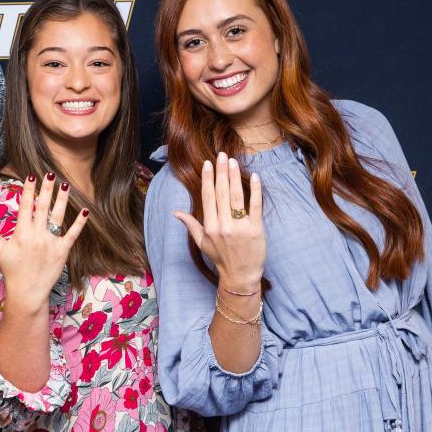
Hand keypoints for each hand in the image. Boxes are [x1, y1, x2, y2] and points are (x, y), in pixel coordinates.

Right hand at [0, 173, 89, 312]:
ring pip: (58, 216)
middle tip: (50, 174)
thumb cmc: (12, 270)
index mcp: (21, 233)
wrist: (27, 292)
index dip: (28, 191)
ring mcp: (51, 243)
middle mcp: (36, 235)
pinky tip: (85, 211)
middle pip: (42, 207)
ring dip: (62, 200)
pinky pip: (72, 234)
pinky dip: (79, 223)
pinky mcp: (62, 251)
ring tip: (65, 185)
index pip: (25, 207)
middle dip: (46, 189)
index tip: (30, 177)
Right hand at [173, 152, 264, 290]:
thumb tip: (175, 212)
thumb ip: (190, 225)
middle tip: (222, 155)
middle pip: (221, 193)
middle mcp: (223, 226)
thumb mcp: (202, 243)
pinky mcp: (256, 229)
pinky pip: (255, 206)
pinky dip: (255, 190)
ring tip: (233, 161)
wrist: (240, 276)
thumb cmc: (221, 259)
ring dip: (234, 177)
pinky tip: (254, 176)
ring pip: (236, 197)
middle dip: (221, 172)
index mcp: (209, 227)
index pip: (208, 198)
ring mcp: (240, 227)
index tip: (208, 164)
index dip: (207, 179)